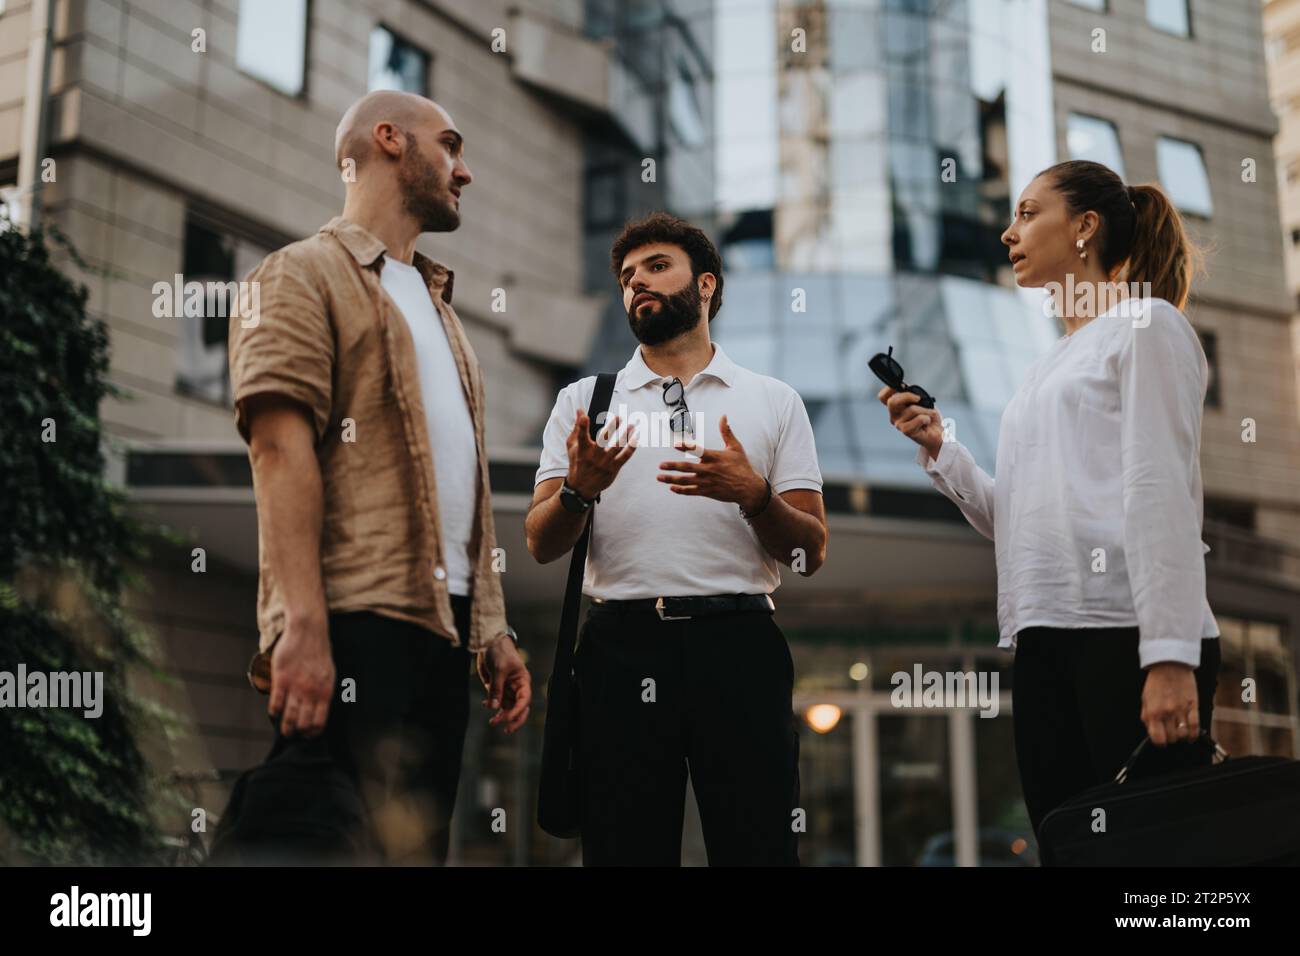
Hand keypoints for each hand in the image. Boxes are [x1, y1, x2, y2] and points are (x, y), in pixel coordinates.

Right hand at [269, 614, 334, 736]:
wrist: (308, 631)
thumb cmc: (319, 652)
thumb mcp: (329, 674)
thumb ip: (322, 692)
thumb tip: (318, 708)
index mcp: (325, 692)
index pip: (319, 722)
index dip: (312, 732)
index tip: (307, 734)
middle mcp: (311, 692)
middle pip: (303, 723)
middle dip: (298, 733)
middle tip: (293, 734)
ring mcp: (296, 686)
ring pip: (289, 717)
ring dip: (285, 727)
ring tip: (284, 730)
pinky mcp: (282, 679)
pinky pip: (276, 703)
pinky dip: (274, 711)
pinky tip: (274, 712)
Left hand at [476, 636, 531, 733]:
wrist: (490, 642)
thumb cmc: (499, 651)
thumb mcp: (498, 669)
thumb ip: (496, 688)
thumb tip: (493, 707)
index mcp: (522, 681)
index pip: (524, 700)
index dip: (518, 711)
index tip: (507, 718)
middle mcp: (517, 687)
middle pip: (520, 708)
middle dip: (513, 719)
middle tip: (506, 729)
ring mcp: (507, 688)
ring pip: (508, 707)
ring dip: (501, 715)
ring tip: (492, 722)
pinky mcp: (497, 688)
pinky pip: (497, 701)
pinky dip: (492, 705)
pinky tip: (485, 705)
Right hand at [566, 408, 636, 500]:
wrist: (582, 487)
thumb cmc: (577, 462)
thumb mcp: (572, 446)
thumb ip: (577, 428)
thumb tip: (580, 410)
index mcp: (581, 449)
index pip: (581, 436)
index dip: (582, 426)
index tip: (584, 416)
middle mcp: (593, 456)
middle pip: (603, 440)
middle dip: (611, 428)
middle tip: (619, 417)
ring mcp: (604, 463)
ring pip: (617, 447)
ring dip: (625, 435)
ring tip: (632, 426)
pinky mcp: (613, 469)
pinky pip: (625, 456)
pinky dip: (631, 447)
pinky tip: (636, 438)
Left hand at [657, 415, 766, 509]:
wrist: (749, 488)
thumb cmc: (742, 465)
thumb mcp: (735, 447)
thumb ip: (726, 432)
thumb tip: (724, 417)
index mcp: (715, 457)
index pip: (698, 450)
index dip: (686, 447)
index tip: (675, 444)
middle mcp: (709, 470)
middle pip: (687, 468)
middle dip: (672, 466)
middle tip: (660, 465)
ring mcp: (707, 482)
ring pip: (686, 481)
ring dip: (671, 479)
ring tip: (659, 477)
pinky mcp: (708, 491)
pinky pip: (691, 491)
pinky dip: (681, 490)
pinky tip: (672, 487)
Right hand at [878, 386, 943, 459]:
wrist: (937, 432)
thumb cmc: (928, 416)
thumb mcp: (921, 400)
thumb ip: (912, 393)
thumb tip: (907, 388)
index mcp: (895, 406)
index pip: (883, 397)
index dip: (889, 389)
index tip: (904, 387)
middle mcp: (894, 415)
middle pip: (892, 402)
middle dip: (908, 396)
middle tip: (919, 398)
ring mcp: (899, 424)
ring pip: (911, 410)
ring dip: (925, 410)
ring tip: (929, 415)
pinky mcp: (906, 431)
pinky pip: (918, 419)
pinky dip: (927, 418)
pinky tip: (927, 422)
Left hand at [1142, 662, 1198, 745]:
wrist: (1170, 665)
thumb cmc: (1157, 681)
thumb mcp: (1145, 699)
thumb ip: (1147, 717)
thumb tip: (1151, 732)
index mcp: (1153, 711)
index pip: (1157, 738)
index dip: (1159, 742)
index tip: (1161, 740)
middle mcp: (1167, 713)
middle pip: (1172, 738)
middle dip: (1171, 738)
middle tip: (1170, 732)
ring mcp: (1181, 710)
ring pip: (1184, 735)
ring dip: (1182, 736)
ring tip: (1180, 731)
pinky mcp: (1193, 706)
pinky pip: (1196, 726)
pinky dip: (1194, 735)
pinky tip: (1191, 735)